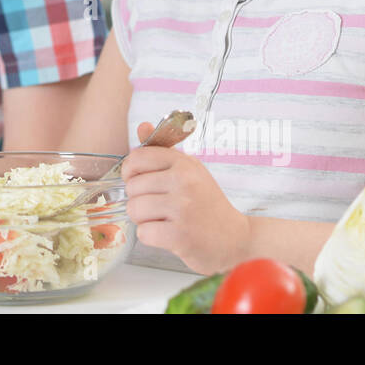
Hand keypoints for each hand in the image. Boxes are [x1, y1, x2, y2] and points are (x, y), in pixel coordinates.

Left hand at [121, 121, 250, 275]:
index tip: (138, 181)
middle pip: (132, 187)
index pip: (137, 157)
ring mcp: (182, 208)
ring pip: (134, 209)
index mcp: (184, 163)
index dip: (130, 172)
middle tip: (159, 207)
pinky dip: (150, 237)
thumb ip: (162, 151)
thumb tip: (142, 126)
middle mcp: (184, 181)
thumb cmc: (207, 204)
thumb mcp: (190, 170)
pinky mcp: (180, 235)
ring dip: (143, 219)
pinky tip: (167, 235)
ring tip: (163, 220)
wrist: (235, 238)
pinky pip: (143, 233)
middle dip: (139, 200)